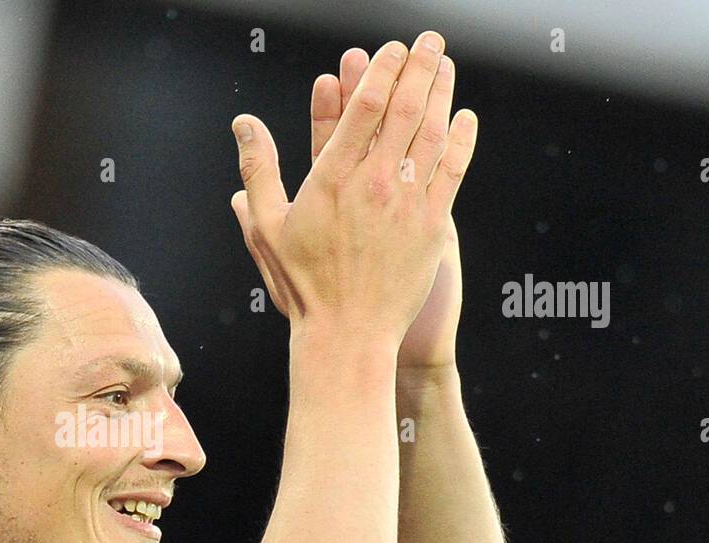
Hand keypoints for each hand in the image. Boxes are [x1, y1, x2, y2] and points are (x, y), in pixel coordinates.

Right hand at [230, 32, 476, 353]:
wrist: (346, 334)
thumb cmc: (302, 285)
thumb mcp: (267, 227)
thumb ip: (258, 170)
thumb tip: (244, 124)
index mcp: (332, 180)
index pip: (365, 108)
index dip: (381, 71)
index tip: (390, 50)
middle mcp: (374, 184)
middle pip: (405, 109)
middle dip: (419, 67)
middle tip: (428, 41)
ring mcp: (408, 204)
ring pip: (432, 133)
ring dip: (442, 93)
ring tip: (445, 66)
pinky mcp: (433, 226)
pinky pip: (452, 171)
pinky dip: (460, 140)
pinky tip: (464, 119)